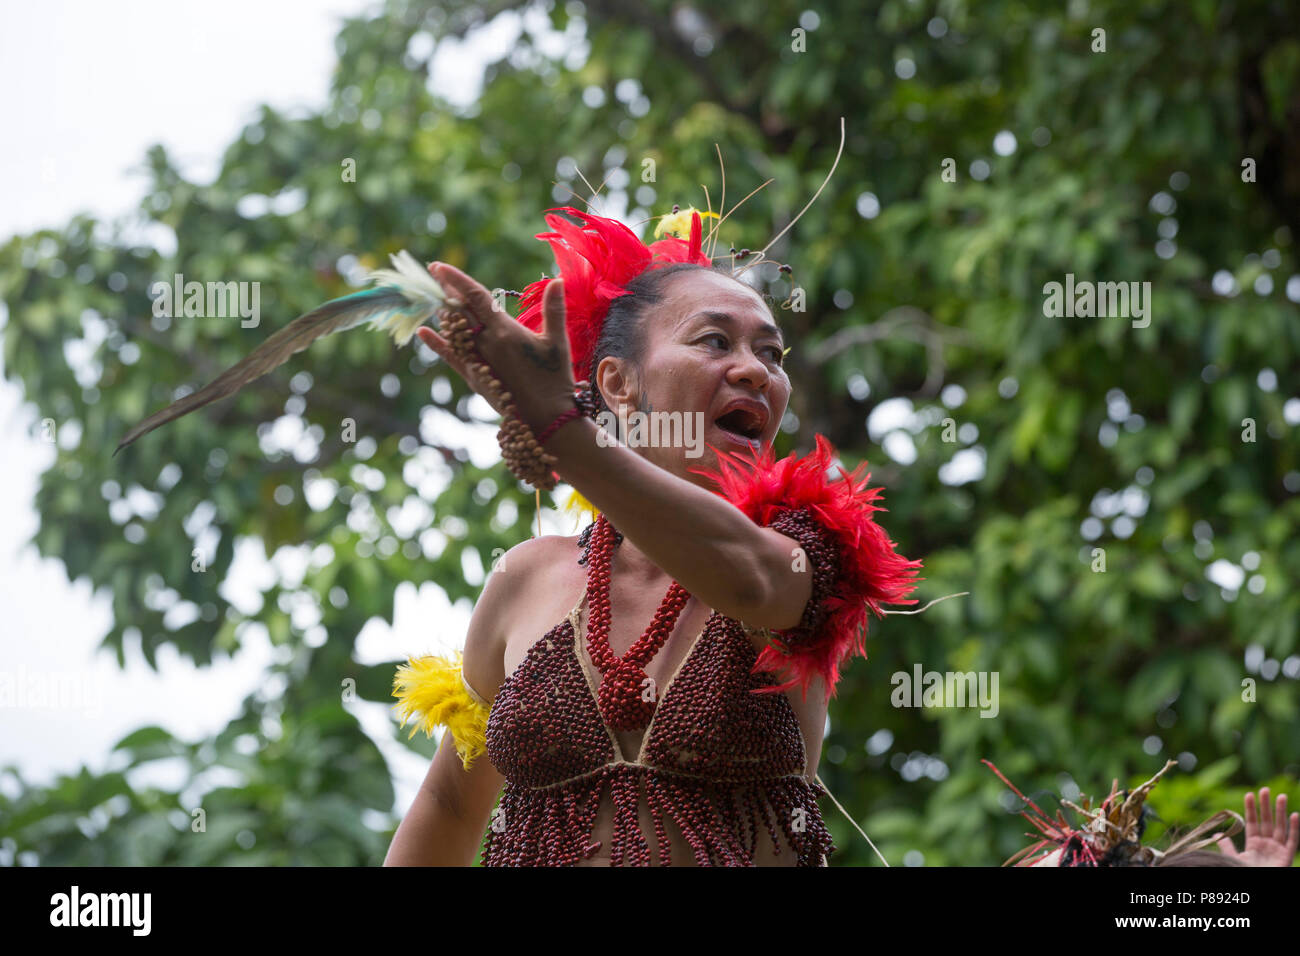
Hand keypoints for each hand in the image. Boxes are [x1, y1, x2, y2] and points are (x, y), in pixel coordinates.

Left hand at [415, 262, 576, 430]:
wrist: (546, 420)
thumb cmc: (556, 380)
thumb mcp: (558, 343)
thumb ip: (554, 310)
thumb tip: (557, 280)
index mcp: (504, 331)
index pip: (474, 296)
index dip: (454, 279)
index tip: (438, 266)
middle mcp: (485, 344)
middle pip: (458, 310)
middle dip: (446, 291)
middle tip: (434, 274)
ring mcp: (476, 361)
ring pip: (452, 330)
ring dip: (445, 312)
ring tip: (438, 297)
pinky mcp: (473, 378)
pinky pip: (449, 356)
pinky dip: (436, 343)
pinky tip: (424, 332)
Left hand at [1216, 787, 1297, 866]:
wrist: (1255, 884)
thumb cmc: (1245, 873)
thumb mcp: (1234, 859)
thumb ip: (1227, 847)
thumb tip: (1216, 833)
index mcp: (1253, 844)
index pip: (1252, 822)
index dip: (1251, 809)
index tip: (1248, 794)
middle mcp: (1267, 845)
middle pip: (1267, 821)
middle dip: (1266, 806)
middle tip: (1265, 789)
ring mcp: (1277, 850)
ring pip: (1280, 827)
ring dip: (1280, 812)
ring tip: (1280, 796)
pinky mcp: (1287, 856)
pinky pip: (1293, 841)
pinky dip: (1294, 828)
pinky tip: (1294, 814)